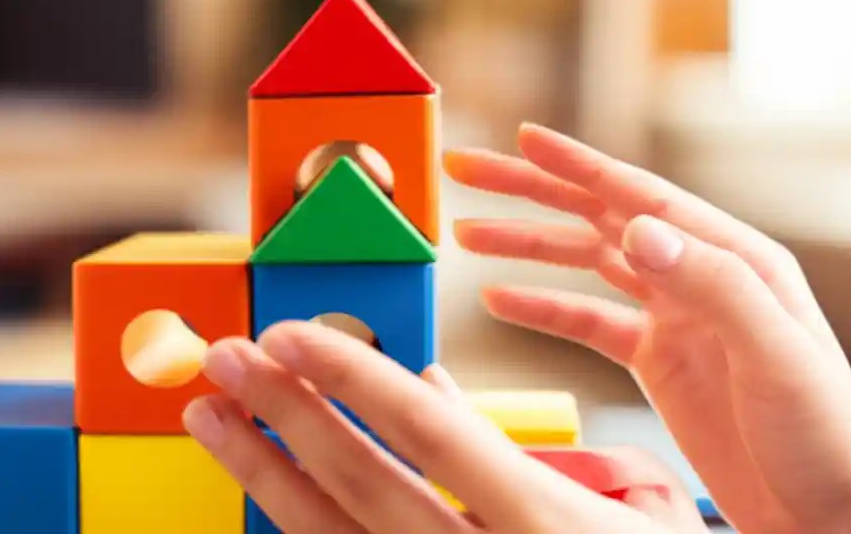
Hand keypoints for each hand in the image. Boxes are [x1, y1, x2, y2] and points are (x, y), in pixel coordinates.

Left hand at [182, 322, 709, 532]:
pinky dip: (294, 525)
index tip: (292, 335)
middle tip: (223, 355)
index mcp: (547, 530)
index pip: (433, 440)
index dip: (356, 383)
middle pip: (362, 487)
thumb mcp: (642, 513)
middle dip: (283, 416)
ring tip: (208, 415)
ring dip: (261, 471)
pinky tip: (257, 484)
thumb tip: (437, 391)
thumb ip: (540, 452)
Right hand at [445, 123, 850, 532]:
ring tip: (467, 232)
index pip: (639, 197)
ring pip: (586, 264)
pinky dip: (543, 307)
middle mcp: (699, 278)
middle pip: (600, 219)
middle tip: (471, 169)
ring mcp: (677, 321)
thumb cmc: (827, 436)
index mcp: (732, 260)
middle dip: (532, 192)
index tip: (524, 137)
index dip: (577, 165)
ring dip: (527, 246)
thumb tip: (639, 226)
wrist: (838, 513)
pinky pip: (589, 323)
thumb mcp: (776, 354)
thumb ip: (712, 285)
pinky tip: (502, 299)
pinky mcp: (661, 364)